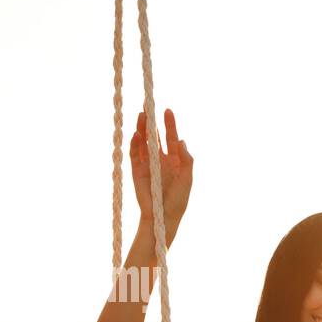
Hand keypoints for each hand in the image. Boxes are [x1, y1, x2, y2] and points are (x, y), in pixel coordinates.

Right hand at [131, 108, 192, 227]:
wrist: (163, 216)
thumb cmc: (178, 200)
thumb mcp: (187, 179)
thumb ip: (187, 160)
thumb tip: (182, 141)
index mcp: (175, 161)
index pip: (171, 138)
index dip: (170, 125)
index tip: (168, 110)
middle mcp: (160, 159)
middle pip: (155, 136)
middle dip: (153, 122)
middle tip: (149, 105)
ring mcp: (148, 164)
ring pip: (144, 142)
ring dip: (143, 129)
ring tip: (142, 115)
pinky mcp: (137, 170)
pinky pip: (135, 154)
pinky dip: (135, 144)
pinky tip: (137, 134)